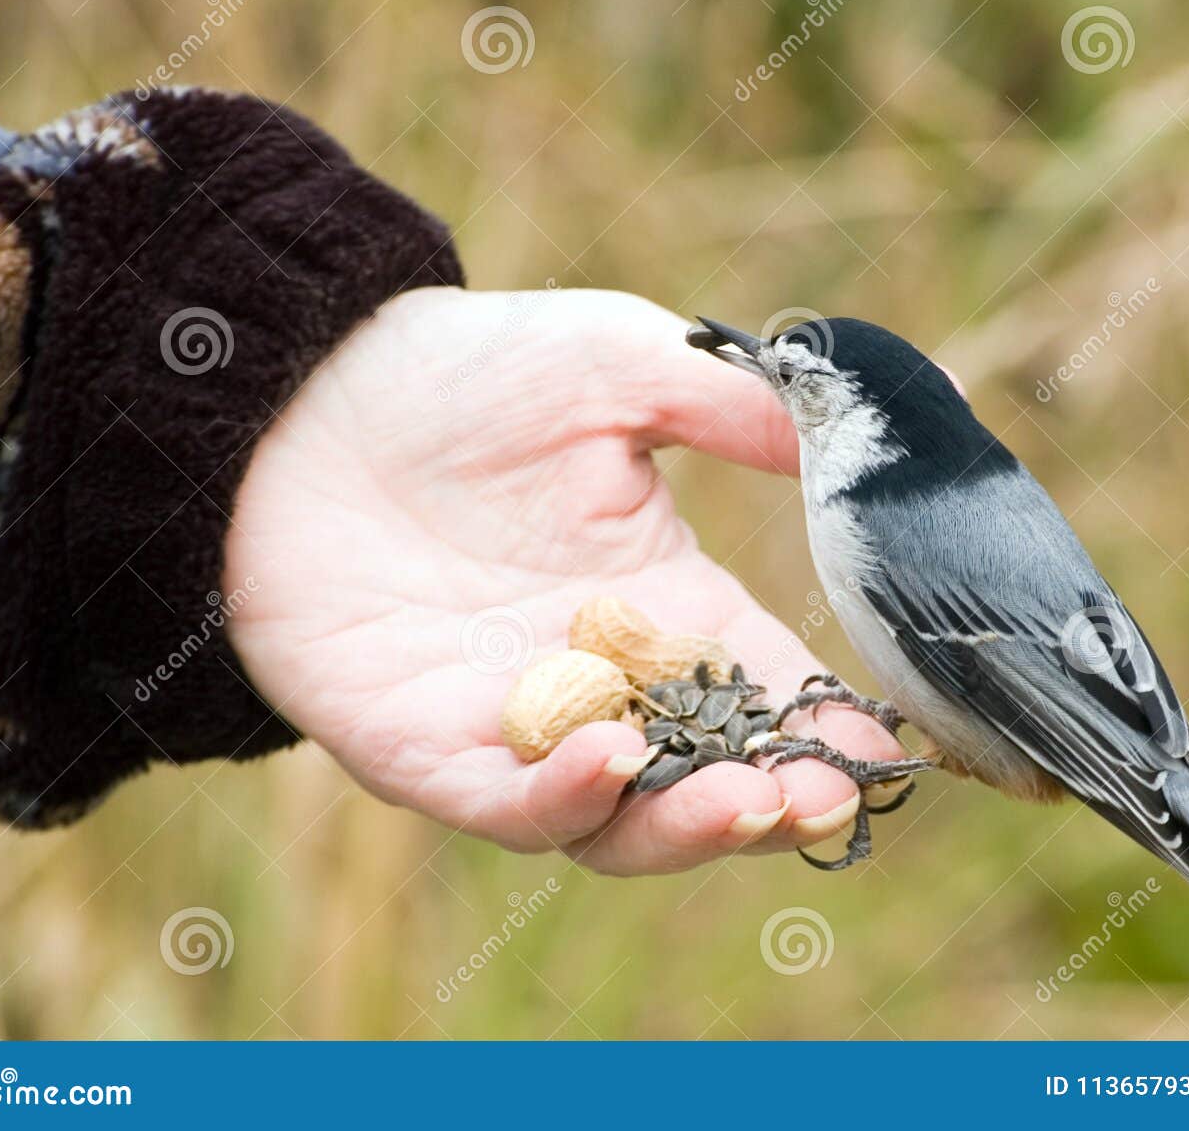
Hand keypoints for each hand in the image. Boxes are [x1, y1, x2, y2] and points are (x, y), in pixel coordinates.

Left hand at [223, 286, 908, 873]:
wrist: (303, 396)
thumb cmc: (464, 373)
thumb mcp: (616, 363)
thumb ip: (727, 403)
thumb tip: (854, 423)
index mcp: (664, 605)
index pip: (765, 688)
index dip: (827, 725)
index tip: (884, 746)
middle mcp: (601, 681)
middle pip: (704, 779)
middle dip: (770, 801)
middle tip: (821, 796)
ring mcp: (515, 725)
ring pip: (615, 820)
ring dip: (685, 826)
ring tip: (740, 797)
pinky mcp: (425, 749)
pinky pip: (502, 803)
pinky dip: (560, 799)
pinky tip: (609, 757)